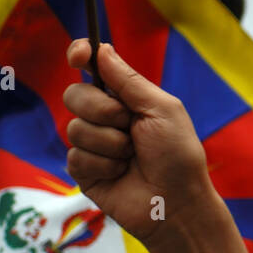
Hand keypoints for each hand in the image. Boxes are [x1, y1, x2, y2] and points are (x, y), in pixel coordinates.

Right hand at [63, 40, 213, 245]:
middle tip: (129, 125)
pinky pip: (75, 156)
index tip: (79, 55)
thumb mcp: (162, 110)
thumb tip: (101, 50)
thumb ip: (129, 81)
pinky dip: (103, 165)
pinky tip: (121, 174)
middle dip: (103, 110)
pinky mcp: (83, 170)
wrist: (177, 202)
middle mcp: (106, 118)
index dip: (81, 56)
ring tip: (132, 157)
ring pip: (74, 128)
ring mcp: (92, 144)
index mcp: (127, 98)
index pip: (93, 69)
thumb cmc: (178, 155)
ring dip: (110, 143)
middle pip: (75, 95)